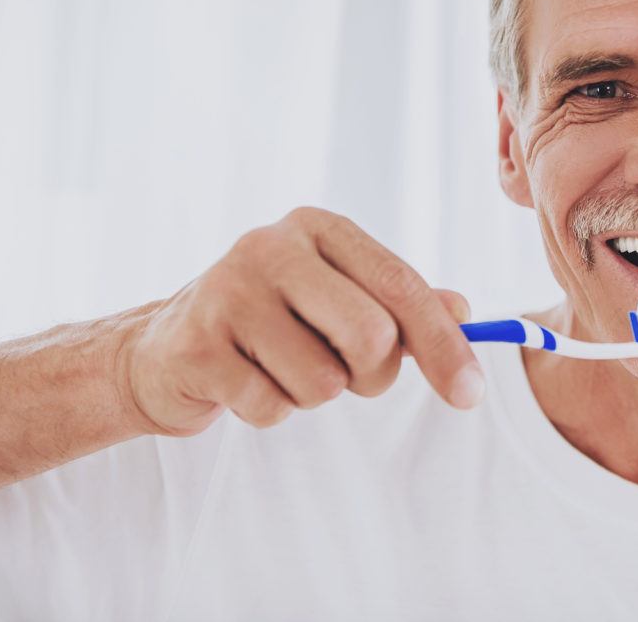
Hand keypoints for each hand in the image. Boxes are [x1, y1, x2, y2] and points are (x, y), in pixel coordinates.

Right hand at [119, 207, 483, 436]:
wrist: (166, 348)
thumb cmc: (274, 322)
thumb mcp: (340, 298)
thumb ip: (402, 303)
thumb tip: (466, 312)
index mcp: (318, 228)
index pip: (402, 285)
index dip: (445, 345)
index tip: (471, 394)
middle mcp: (271, 245)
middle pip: (372, 336)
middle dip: (372, 375)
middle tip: (346, 373)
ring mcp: (227, 291)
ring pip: (324, 382)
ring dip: (315, 394)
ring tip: (280, 368)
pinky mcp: (195, 343)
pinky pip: (273, 407)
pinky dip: (270, 410)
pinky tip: (243, 381)